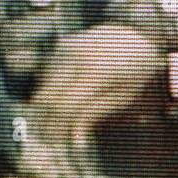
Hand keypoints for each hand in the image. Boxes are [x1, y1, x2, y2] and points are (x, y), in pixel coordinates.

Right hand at [30, 23, 165, 162]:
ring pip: (42, 85)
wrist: (135, 35)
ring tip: (54, 122)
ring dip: (44, 106)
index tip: (55, 142)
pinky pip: (46, 74)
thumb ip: (94, 114)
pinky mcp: (60, 46)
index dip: (56, 127)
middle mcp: (75, 56)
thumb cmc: (134, 72)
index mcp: (96, 71)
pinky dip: (48, 91)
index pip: (64, 105)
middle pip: (46, 96)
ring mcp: (65, 48)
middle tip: (48, 138)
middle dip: (44, 120)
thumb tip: (75, 141)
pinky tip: (58, 101)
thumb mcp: (122, 96)